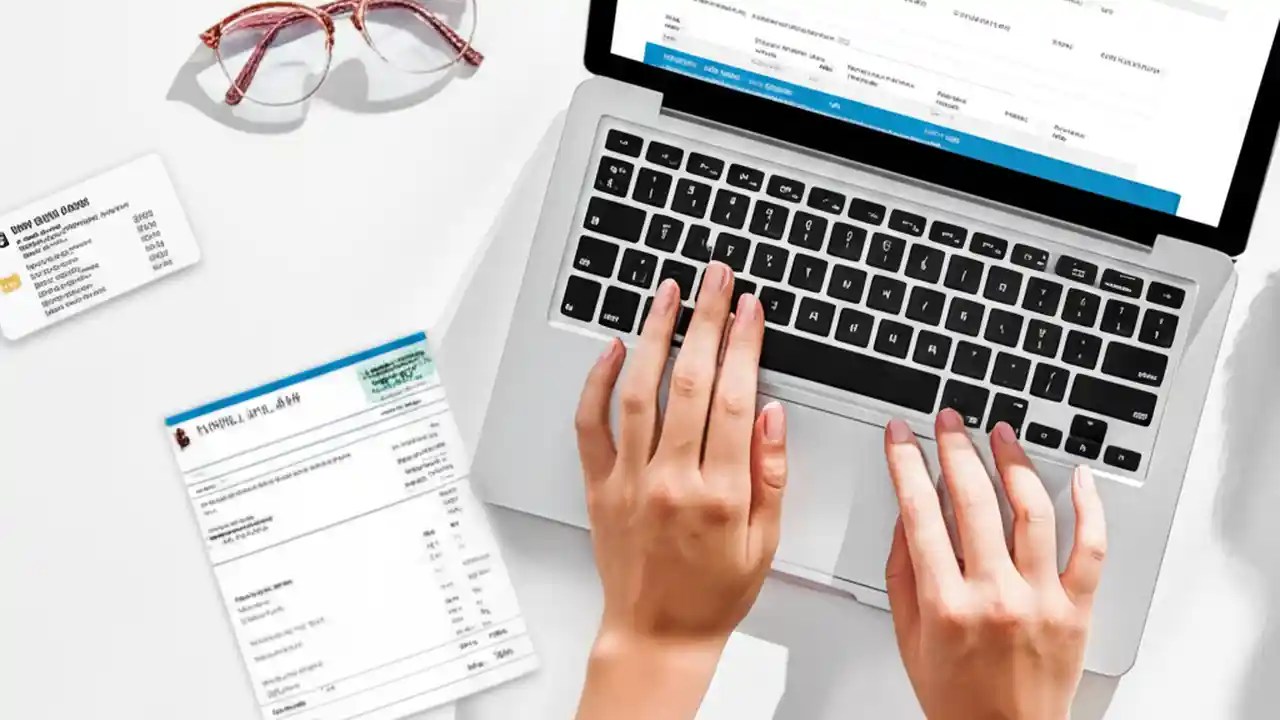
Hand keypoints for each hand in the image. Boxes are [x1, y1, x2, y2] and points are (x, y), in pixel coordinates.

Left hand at [573, 263, 787, 719]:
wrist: (657, 633)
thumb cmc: (714, 593)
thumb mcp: (765, 541)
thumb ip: (770, 474)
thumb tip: (769, 413)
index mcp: (720, 492)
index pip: (735, 399)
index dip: (745, 344)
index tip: (751, 308)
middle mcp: (672, 479)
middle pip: (691, 381)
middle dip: (706, 321)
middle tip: (715, 279)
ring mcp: (630, 479)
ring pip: (639, 391)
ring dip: (654, 336)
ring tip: (667, 295)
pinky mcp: (599, 485)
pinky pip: (590, 425)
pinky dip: (596, 382)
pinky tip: (611, 348)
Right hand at [884, 410, 1106, 719]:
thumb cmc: (956, 694)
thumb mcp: (909, 634)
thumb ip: (903, 571)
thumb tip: (908, 513)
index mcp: (945, 604)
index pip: (921, 513)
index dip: (906, 464)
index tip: (900, 436)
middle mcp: (995, 596)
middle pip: (975, 501)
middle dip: (956, 448)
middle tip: (949, 421)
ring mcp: (1041, 599)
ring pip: (1033, 512)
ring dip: (1014, 462)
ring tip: (1001, 433)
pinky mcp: (1078, 608)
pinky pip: (1092, 548)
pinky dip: (1090, 507)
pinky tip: (1077, 476)